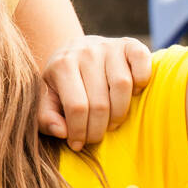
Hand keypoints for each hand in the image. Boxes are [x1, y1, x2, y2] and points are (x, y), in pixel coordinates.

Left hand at [37, 36, 151, 149]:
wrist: (74, 49)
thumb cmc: (60, 81)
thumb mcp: (45, 98)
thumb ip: (45, 118)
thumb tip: (62, 132)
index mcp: (61, 65)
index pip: (76, 107)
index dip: (79, 131)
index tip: (78, 144)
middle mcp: (85, 52)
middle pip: (100, 102)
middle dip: (98, 128)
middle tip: (95, 137)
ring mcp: (109, 46)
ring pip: (122, 86)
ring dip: (120, 112)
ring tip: (111, 122)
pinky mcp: (129, 44)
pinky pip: (142, 62)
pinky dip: (142, 81)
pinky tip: (132, 94)